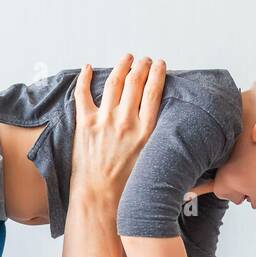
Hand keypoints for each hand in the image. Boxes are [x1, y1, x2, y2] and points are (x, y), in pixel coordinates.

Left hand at [71, 55, 166, 202]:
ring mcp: (104, 121)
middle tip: (143, 60)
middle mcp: (126, 122)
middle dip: (141, 66)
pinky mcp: (85, 124)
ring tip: (126, 58)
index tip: (159, 64)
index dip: (157, 73)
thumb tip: (173, 135)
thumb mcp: (152, 161)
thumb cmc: (126, 186)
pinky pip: (82, 93)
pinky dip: (84, 78)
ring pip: (114, 82)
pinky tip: (88, 68)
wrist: (99, 198)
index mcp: (145, 131)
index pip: (154, 91)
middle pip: (135, 81)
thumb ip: (158, 142)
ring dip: (121, 66)